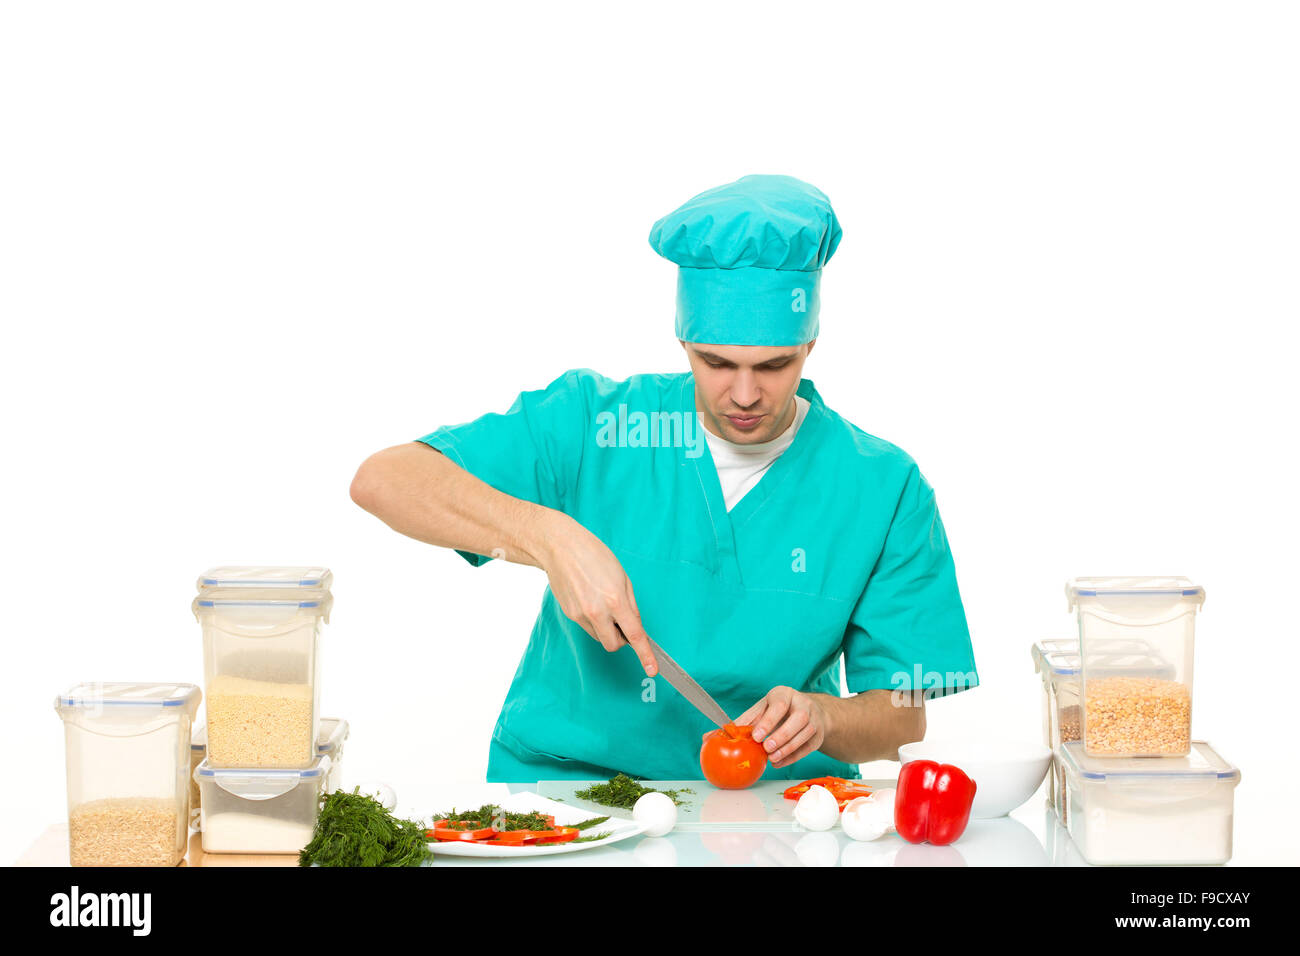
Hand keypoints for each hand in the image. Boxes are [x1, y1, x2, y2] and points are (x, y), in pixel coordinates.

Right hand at [537, 512, 657, 675]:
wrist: (561, 548)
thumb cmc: (594, 556)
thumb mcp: (623, 578)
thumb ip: (631, 605)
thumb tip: (635, 626)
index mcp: (615, 600)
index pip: (634, 635)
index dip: (645, 655)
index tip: (652, 670)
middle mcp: (597, 612)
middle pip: (614, 645)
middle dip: (622, 639)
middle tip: (622, 620)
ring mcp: (581, 615)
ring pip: (600, 637)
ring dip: (607, 629)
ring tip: (603, 604)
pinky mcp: (569, 614)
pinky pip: (587, 628)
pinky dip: (594, 621)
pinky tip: (590, 600)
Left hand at [735, 686, 829, 769]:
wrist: (807, 711)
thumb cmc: (777, 711)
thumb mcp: (761, 710)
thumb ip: (743, 722)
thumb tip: (716, 735)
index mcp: (784, 694)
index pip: (779, 704)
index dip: (768, 721)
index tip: (756, 736)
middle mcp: (803, 703)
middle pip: (799, 718)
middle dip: (782, 735)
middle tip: (766, 748)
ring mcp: (814, 719)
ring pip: (806, 732)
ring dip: (788, 748)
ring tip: (772, 758)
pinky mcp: (818, 735)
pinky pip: (809, 747)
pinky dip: (794, 757)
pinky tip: (779, 762)